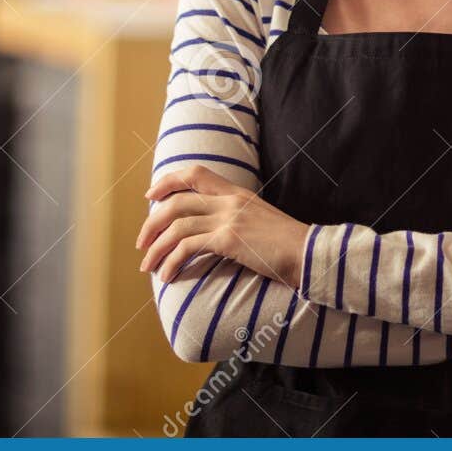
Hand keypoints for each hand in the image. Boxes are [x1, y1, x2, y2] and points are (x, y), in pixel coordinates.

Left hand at [137, 164, 310, 287]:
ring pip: (177, 225)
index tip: (150, 196)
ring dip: (156, 247)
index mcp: (237, 193)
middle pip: (177, 202)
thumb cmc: (288, 246)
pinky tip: (167, 276)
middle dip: (151, 223)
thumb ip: (237, 219)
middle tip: (141, 243)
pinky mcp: (229, 239)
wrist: (310, 253)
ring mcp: (229, 218)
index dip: (167, 181)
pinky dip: (172, 261)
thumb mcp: (260, 222)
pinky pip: (188, 247)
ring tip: (148, 266)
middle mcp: (230, 200)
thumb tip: (213, 234)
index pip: (195, 173)